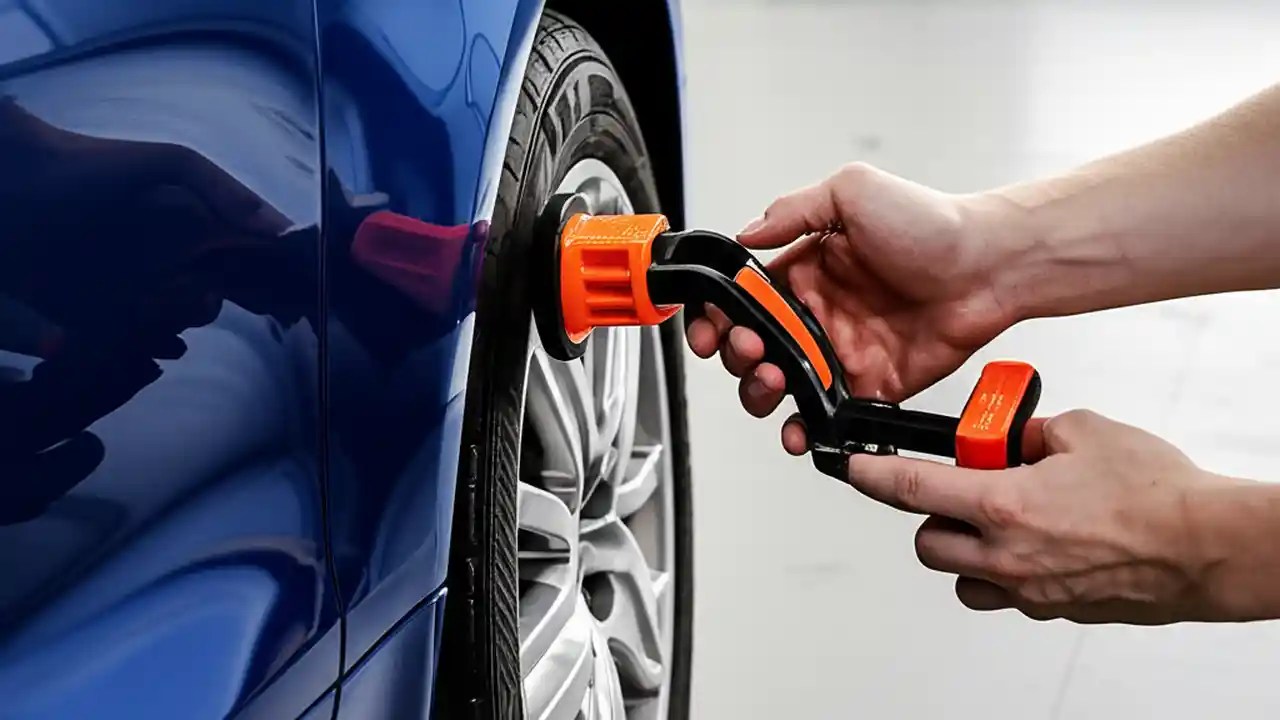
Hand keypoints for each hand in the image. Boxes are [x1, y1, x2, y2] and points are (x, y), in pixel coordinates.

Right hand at [686, 163, 1020, 453]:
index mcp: (805, 269)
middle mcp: (816, 312)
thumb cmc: (932, 223)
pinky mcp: (867, 386)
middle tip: (750, 349)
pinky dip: (801, 428)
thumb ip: (794, 210)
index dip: (717, 314)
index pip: (742, 299)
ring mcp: (839, 352)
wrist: (991, 265)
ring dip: (758, 391)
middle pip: (749, 346)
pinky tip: (795, 427)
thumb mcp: (853, 190)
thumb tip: (747, 233)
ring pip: (777, 385)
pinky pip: (823, 414)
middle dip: (735, 354)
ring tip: (772, 379)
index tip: (713, 325)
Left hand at [848, 410, 1234, 623]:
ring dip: (964, 551)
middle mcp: (1007, 554)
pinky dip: (1007, 573)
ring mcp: (1029, 590)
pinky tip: (1037, 546)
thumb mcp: (1085, 431)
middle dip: (930, 517)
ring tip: (998, 523)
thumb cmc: (1156, 492)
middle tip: (957, 492)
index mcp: (1004, 505)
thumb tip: (1018, 439)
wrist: (1206, 547)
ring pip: (962, 579)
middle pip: (926, 544)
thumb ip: (1036, 434)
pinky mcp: (1054, 610)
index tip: (852, 468)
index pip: (912, 489)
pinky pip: (1008, 596)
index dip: (871, 476)